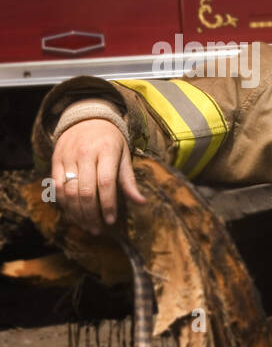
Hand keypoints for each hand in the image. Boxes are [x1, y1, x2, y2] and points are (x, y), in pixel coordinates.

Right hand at [50, 119, 146, 234]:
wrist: (87, 117)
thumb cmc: (111, 140)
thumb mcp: (125, 155)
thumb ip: (129, 180)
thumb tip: (141, 202)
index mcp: (106, 151)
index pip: (105, 183)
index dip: (107, 204)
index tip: (111, 221)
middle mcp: (84, 154)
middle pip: (84, 191)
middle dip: (91, 214)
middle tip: (97, 229)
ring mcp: (67, 157)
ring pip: (68, 191)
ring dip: (76, 212)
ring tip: (86, 225)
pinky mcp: (55, 160)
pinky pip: (56, 185)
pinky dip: (63, 203)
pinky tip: (72, 213)